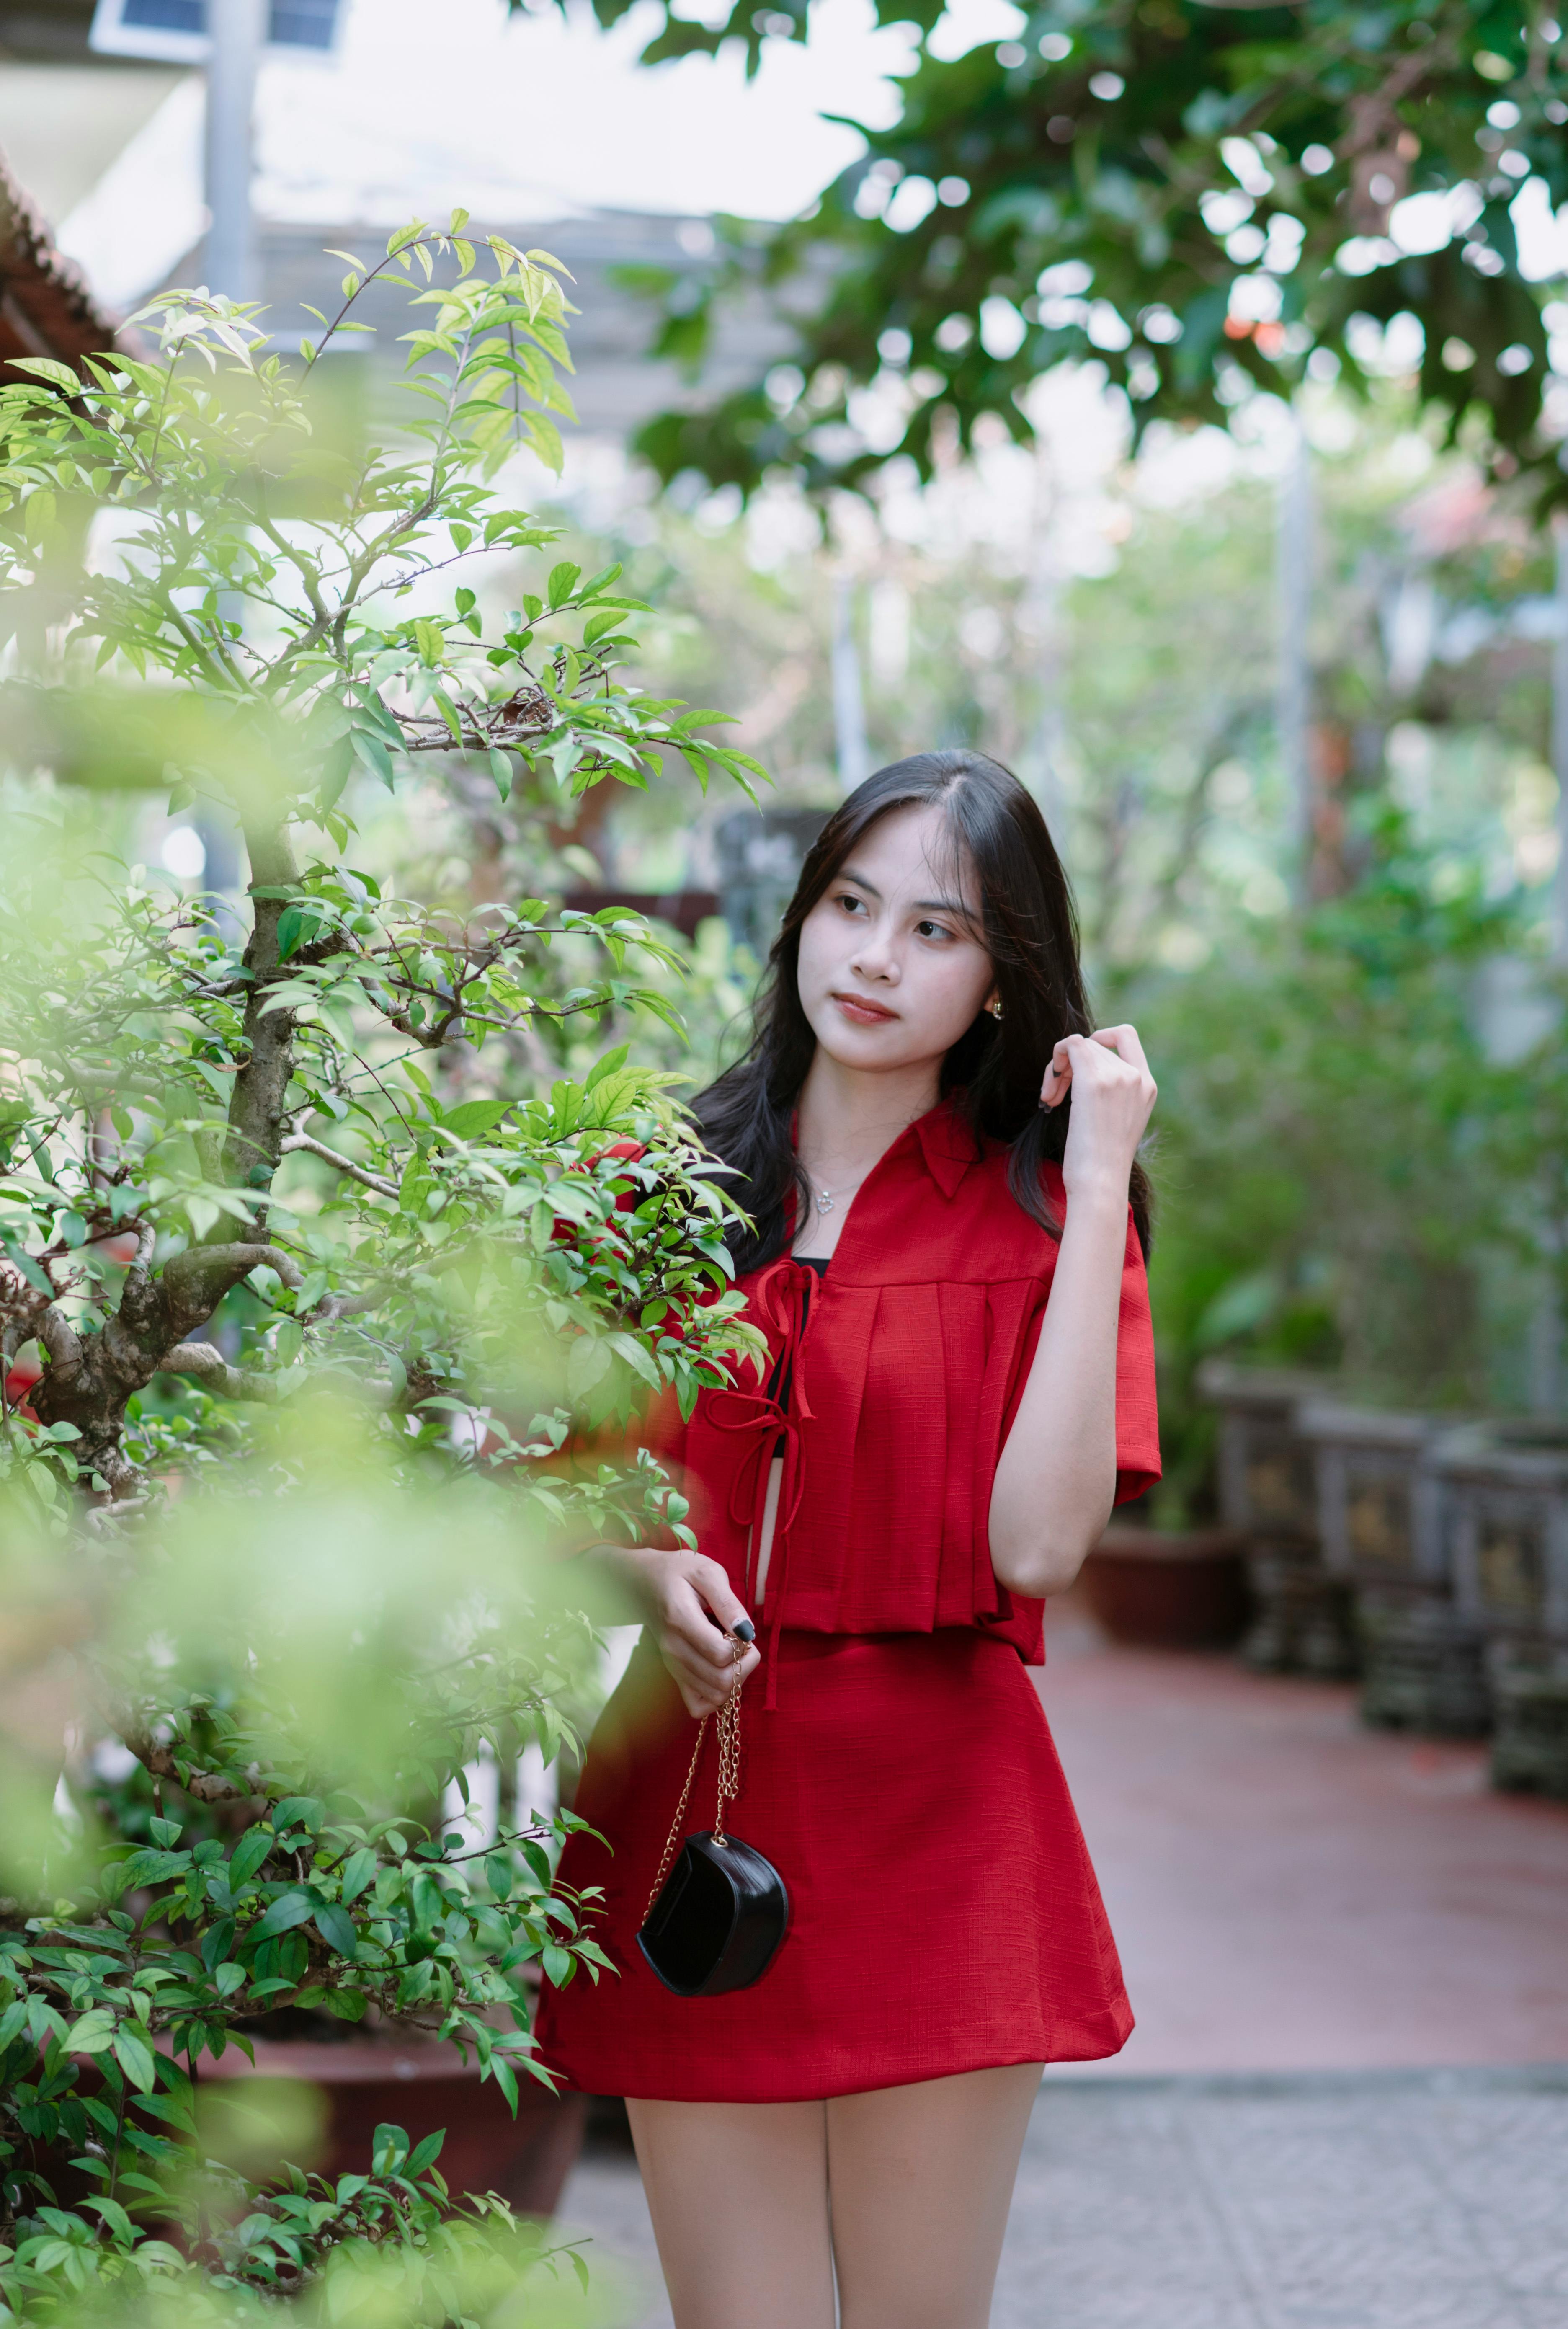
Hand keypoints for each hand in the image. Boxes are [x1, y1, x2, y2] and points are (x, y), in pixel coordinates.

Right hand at [612, 1546, 760, 1717]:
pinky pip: (698, 1706)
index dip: (742, 1646)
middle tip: (744, 1643)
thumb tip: (746, 1632)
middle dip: (744, 1665)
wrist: (644, 1582)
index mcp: (680, 1620)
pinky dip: (717, 1695)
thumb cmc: (679, 1573)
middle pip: (720, 1682)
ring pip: (714, 1696)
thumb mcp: (707, 1572)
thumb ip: (728, 1602)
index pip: (720, 1654)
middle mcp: (673, 1649)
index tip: (742, 1629)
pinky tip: (721, 1671)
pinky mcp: (673, 1674)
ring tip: (733, 1655)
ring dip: (735, 1680)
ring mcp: (671, 1665)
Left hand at [1040, 1024, 1156, 1201]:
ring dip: (1057, 1069)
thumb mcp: (1118, 1119)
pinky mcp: (1093, 1082)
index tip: (1080, 1065)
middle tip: (1055, 1094)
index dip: (1098, 1039)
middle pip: (1094, 1044)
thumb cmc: (1101, 1161)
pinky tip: (1048, 1092)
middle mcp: (1136, 1077)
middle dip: (1071, 1063)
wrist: (1100, 1182)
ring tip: (1050, 1099)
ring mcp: (1117, 1077)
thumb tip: (1081, 1069)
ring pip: (1079, 1046)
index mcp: (1147, 1085)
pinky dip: (1054, 1060)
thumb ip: (1113, 1091)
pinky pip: (1070, 1045)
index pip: (1126, 1036)